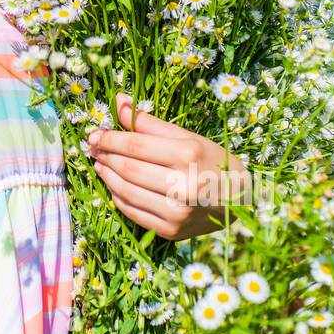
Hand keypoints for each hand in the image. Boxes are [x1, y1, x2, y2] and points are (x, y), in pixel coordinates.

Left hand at [86, 92, 249, 241]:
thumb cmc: (213, 162)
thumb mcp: (187, 137)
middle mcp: (183, 186)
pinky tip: (113, 184)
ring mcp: (176, 213)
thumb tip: (118, 101)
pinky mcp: (170, 231)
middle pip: (128, 168)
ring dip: (107, 176)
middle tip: (93, 148)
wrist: (240, 202)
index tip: (94, 134)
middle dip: (105, 156)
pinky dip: (118, 196)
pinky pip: (132, 212)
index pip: (135, 145)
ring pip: (126, 191)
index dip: (110, 139)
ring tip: (100, 164)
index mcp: (188, 155)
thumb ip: (149, 122)